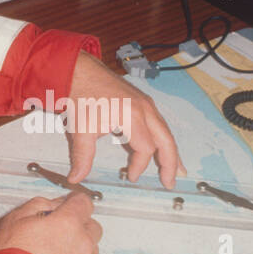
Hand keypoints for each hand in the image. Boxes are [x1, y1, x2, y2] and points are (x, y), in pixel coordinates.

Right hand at [0, 191, 102, 253]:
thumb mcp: (16, 219)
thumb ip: (40, 204)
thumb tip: (54, 204)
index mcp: (67, 221)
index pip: (83, 202)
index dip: (74, 203)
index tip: (68, 206)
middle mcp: (83, 240)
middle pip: (91, 225)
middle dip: (78, 226)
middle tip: (59, 233)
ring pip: (92, 247)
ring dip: (80, 247)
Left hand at [64, 51, 185, 189]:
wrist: (80, 71)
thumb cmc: (82, 97)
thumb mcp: (80, 129)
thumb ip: (82, 157)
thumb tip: (75, 179)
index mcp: (131, 116)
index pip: (145, 149)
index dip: (139, 166)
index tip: (129, 177)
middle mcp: (145, 109)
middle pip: (166, 140)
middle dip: (170, 163)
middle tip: (169, 183)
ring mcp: (146, 104)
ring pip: (165, 132)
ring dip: (171, 151)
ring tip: (177, 170)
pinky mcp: (143, 101)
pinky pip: (159, 124)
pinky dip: (164, 139)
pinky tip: (165, 148)